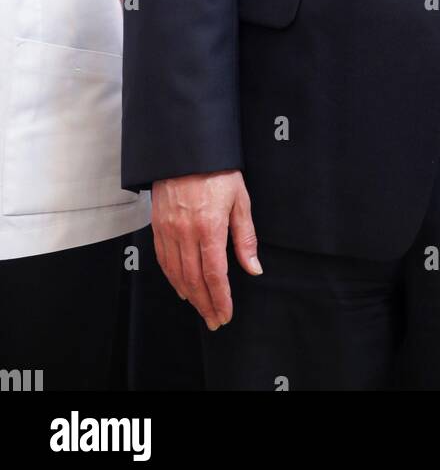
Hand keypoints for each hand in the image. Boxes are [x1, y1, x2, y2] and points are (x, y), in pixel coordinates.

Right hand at [151, 170, 261, 330]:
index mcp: (209, 227)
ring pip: (176, 274)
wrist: (187, 149)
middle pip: (194, 280)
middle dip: (206, 304)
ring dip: (189, 295)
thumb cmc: (217, 171)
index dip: (221, 299)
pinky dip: (172, 278)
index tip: (226, 314)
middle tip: (215, 320)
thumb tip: (253, 268)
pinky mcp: (157, 226)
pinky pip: (163, 260)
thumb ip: (245, 237)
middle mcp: (186, 233)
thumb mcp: (240, 200)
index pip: (214, 275)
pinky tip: (181, 287)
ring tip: (201, 308)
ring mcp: (168, 231)